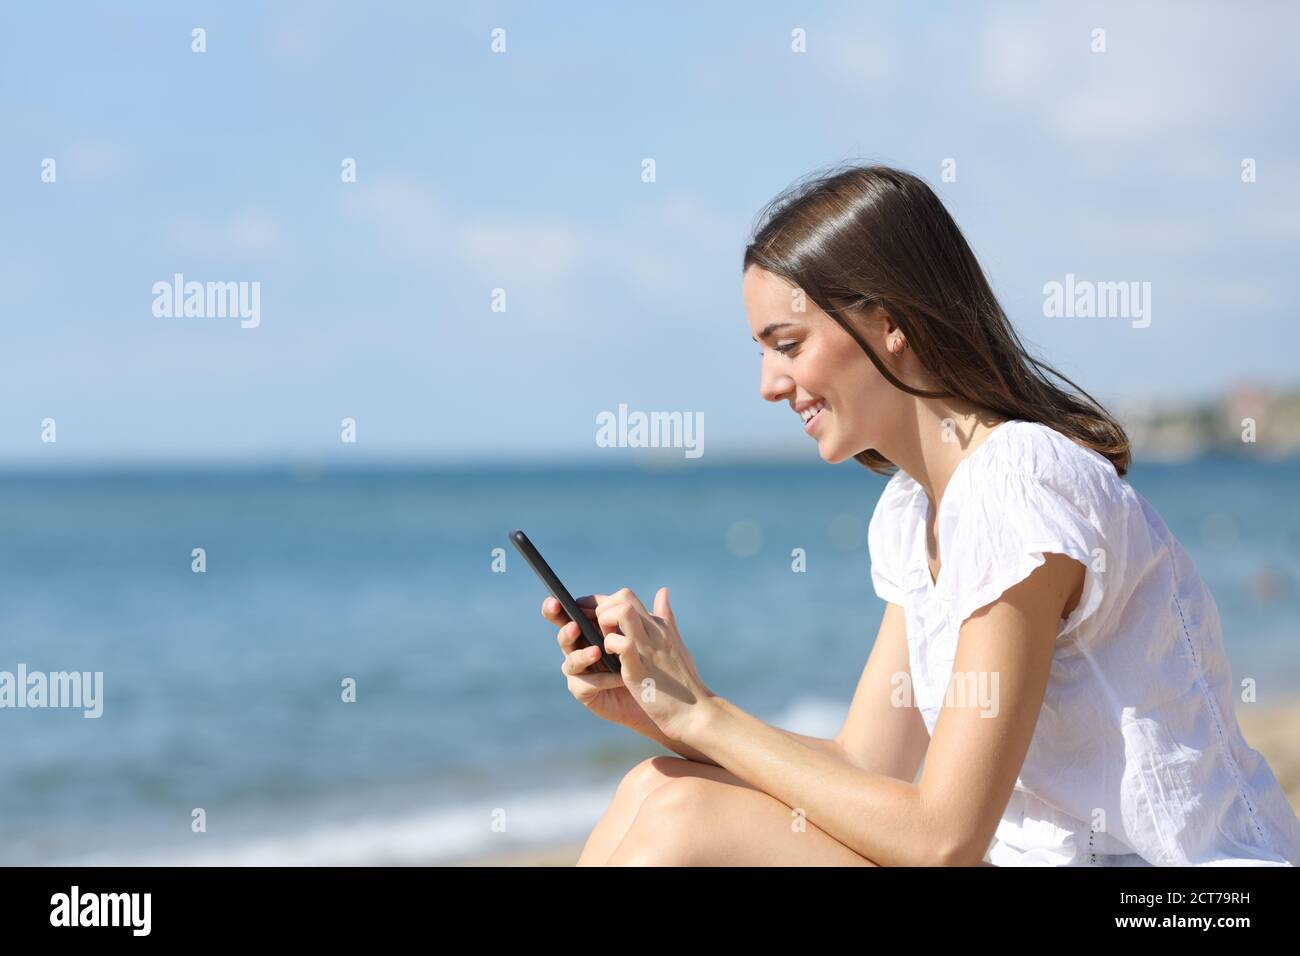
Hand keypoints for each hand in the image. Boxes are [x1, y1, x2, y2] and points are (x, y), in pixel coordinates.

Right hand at [542, 595, 655, 731]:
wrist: (655, 699)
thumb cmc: (646, 665)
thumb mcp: (649, 638)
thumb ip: (654, 617)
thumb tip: (664, 589)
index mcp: (591, 630)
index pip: (573, 614)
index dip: (560, 606)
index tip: (556, 599)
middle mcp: (581, 648)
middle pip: (565, 633)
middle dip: (563, 627)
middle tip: (574, 625)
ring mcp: (580, 671)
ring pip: (570, 660)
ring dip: (583, 655)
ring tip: (598, 651)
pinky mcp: (583, 691)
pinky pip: (585, 683)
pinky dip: (602, 679)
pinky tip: (618, 678)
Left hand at [591, 586, 713, 743]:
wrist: (695, 711)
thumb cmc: (684, 680)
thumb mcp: (675, 643)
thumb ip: (666, 618)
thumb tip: (664, 592)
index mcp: (659, 625)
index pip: (627, 596)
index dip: (604, 604)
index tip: (595, 620)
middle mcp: (654, 631)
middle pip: (623, 596)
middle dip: (602, 609)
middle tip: (598, 633)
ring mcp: (647, 648)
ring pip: (622, 612)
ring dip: (605, 624)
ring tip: (605, 645)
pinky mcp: (639, 669)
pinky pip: (622, 644)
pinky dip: (610, 647)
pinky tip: (611, 661)